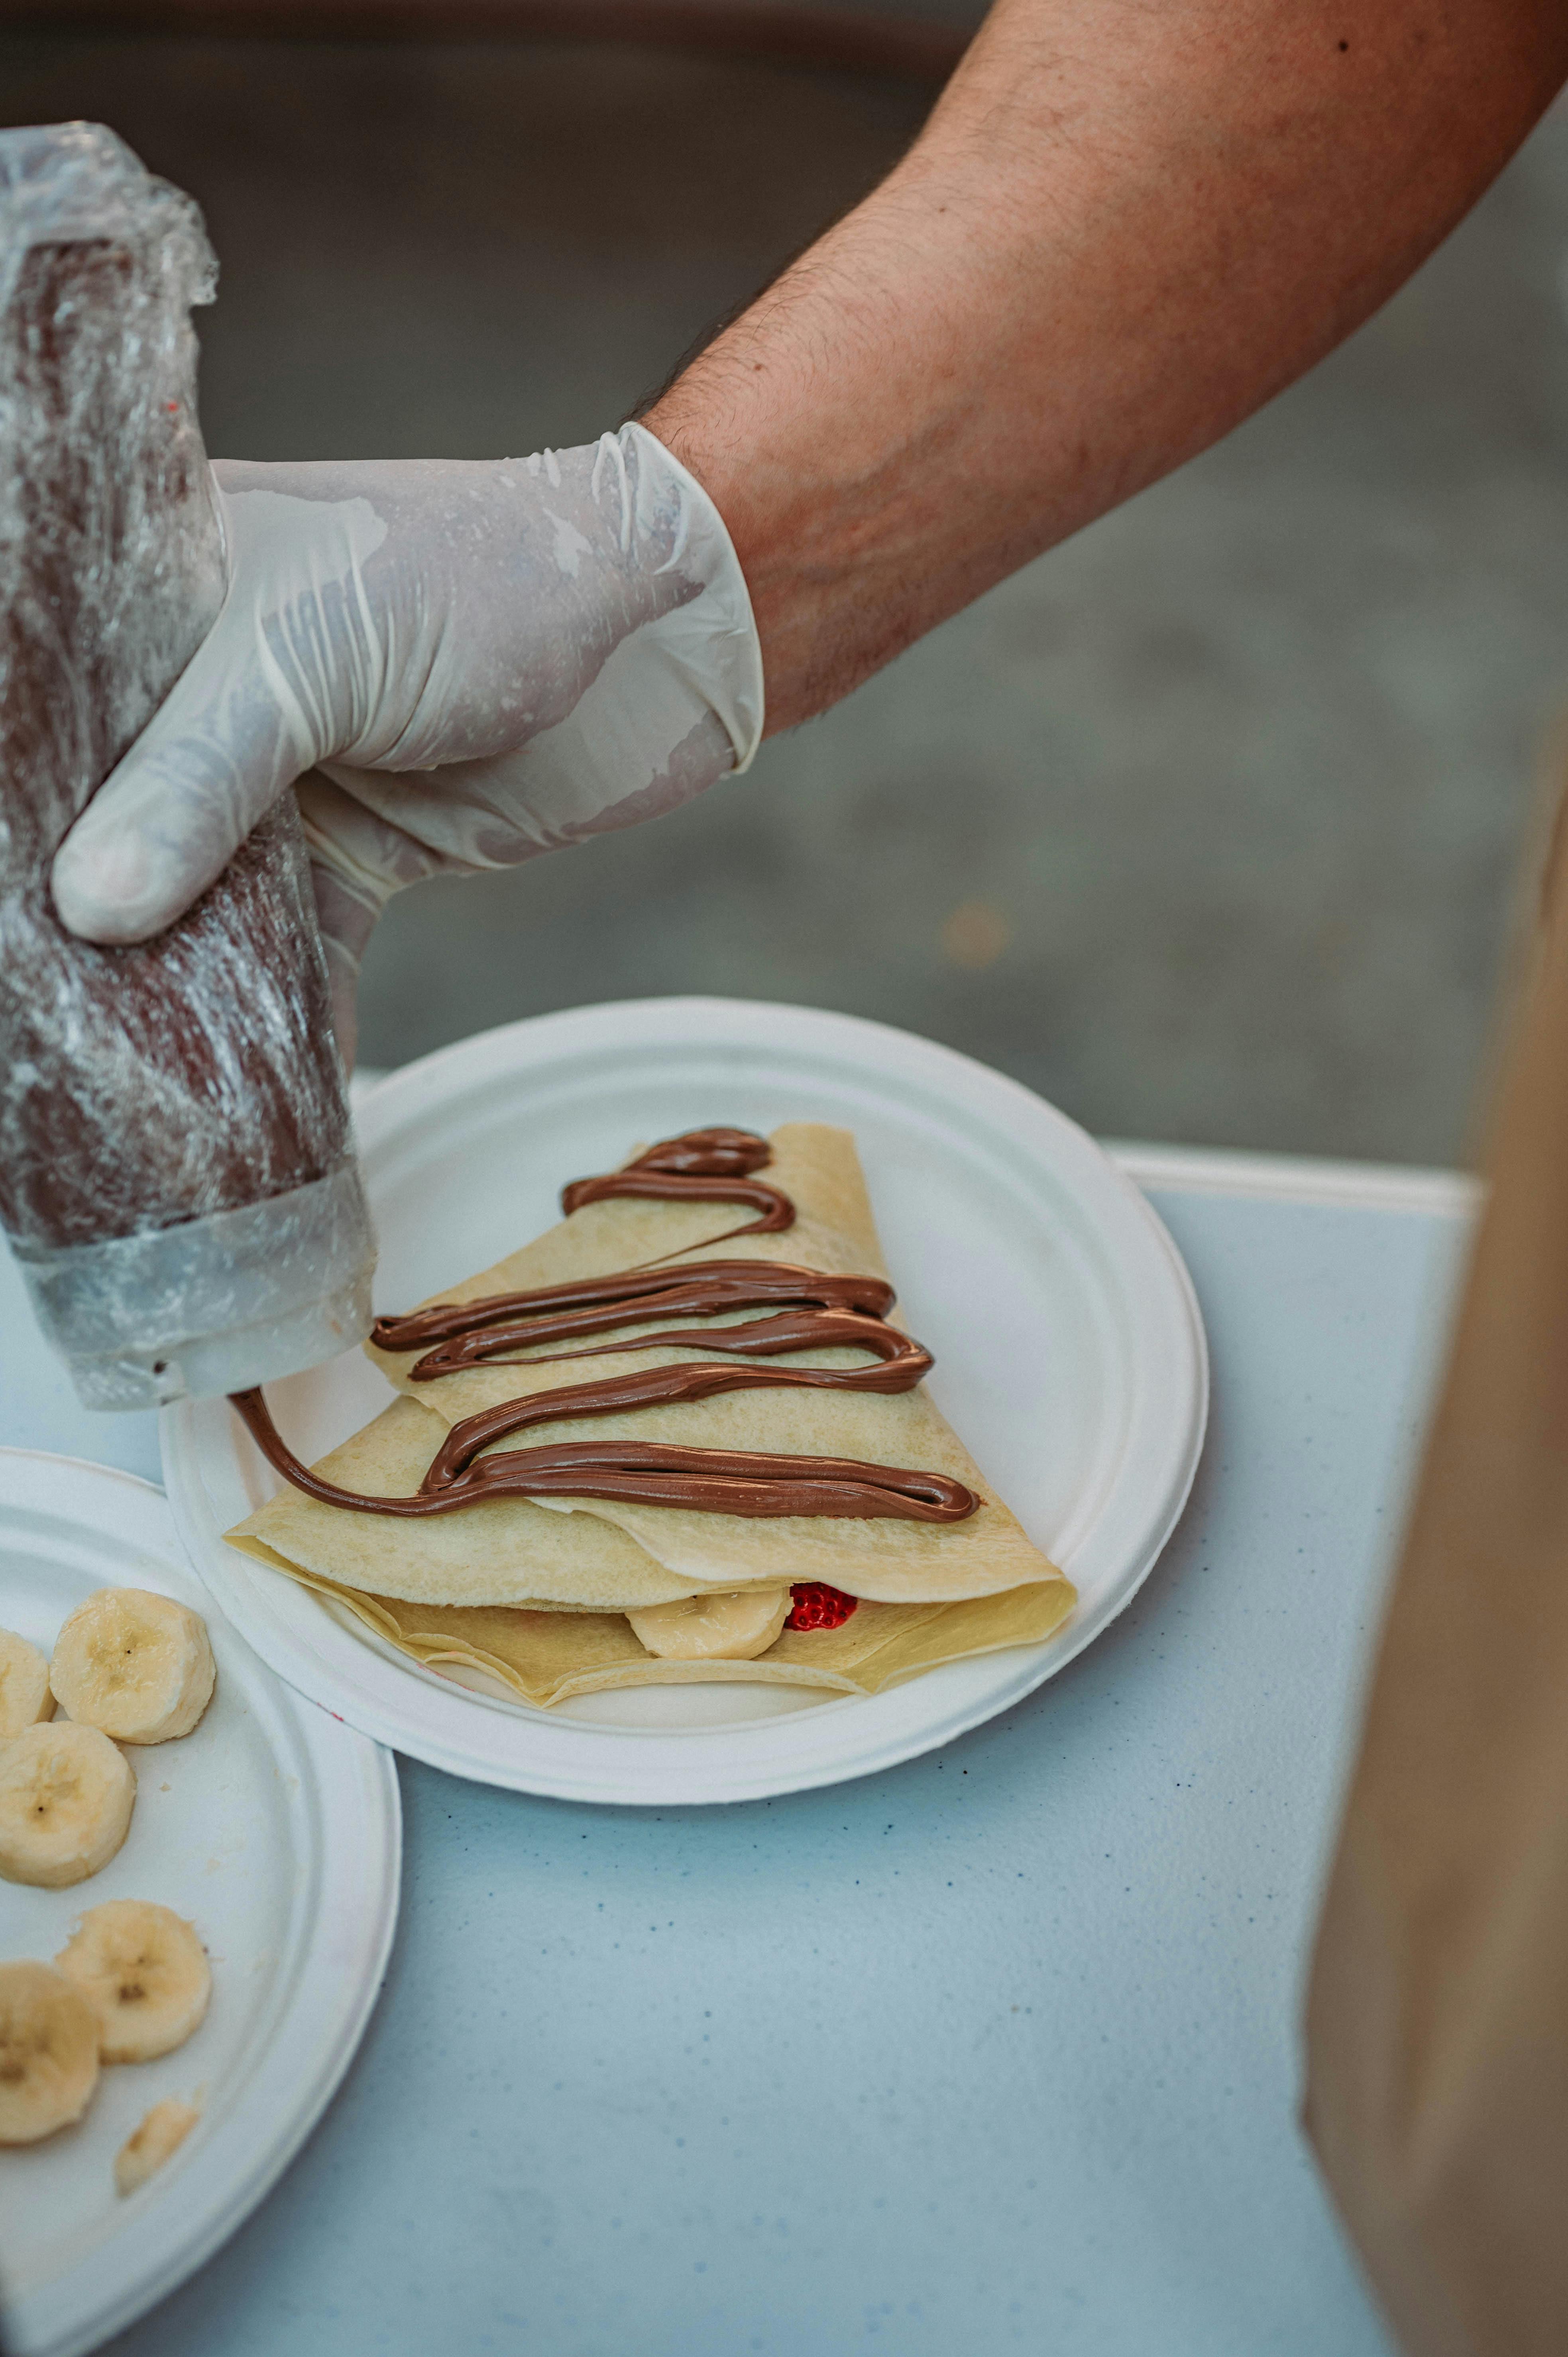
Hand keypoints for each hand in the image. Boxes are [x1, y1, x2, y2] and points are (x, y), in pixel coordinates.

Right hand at [50, 423, 762, 1063]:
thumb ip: (195, 780)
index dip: (22, 810)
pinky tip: (250, 1102)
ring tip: (122, 1083)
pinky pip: (295, 956)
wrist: (660, 624)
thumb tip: (91, 909)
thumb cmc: (484, 577)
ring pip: (194, 903)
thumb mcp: (306, 662)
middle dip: (79, 921)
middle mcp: (197, 691)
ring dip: (173, 989)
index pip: (43, 709)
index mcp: (153, 595)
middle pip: (102, 823)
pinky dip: (282, 1025)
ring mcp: (275, 781)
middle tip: (41, 1025)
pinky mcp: (354, 853)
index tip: (12, 907)